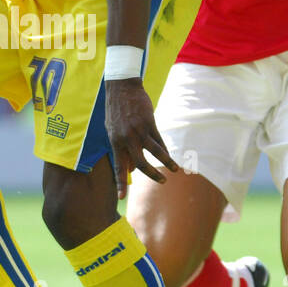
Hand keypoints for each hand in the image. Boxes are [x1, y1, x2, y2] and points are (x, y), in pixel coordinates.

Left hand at [104, 77, 176, 199]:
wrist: (122, 88)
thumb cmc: (116, 111)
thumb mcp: (112, 131)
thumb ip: (121, 149)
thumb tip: (129, 169)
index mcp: (115, 143)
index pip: (118, 167)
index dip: (120, 183)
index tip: (121, 198)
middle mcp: (126, 139)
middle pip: (140, 163)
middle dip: (152, 175)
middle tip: (162, 182)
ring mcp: (139, 131)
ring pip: (155, 152)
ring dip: (166, 163)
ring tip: (175, 170)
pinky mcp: (149, 123)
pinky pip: (159, 140)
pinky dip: (165, 149)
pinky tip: (170, 156)